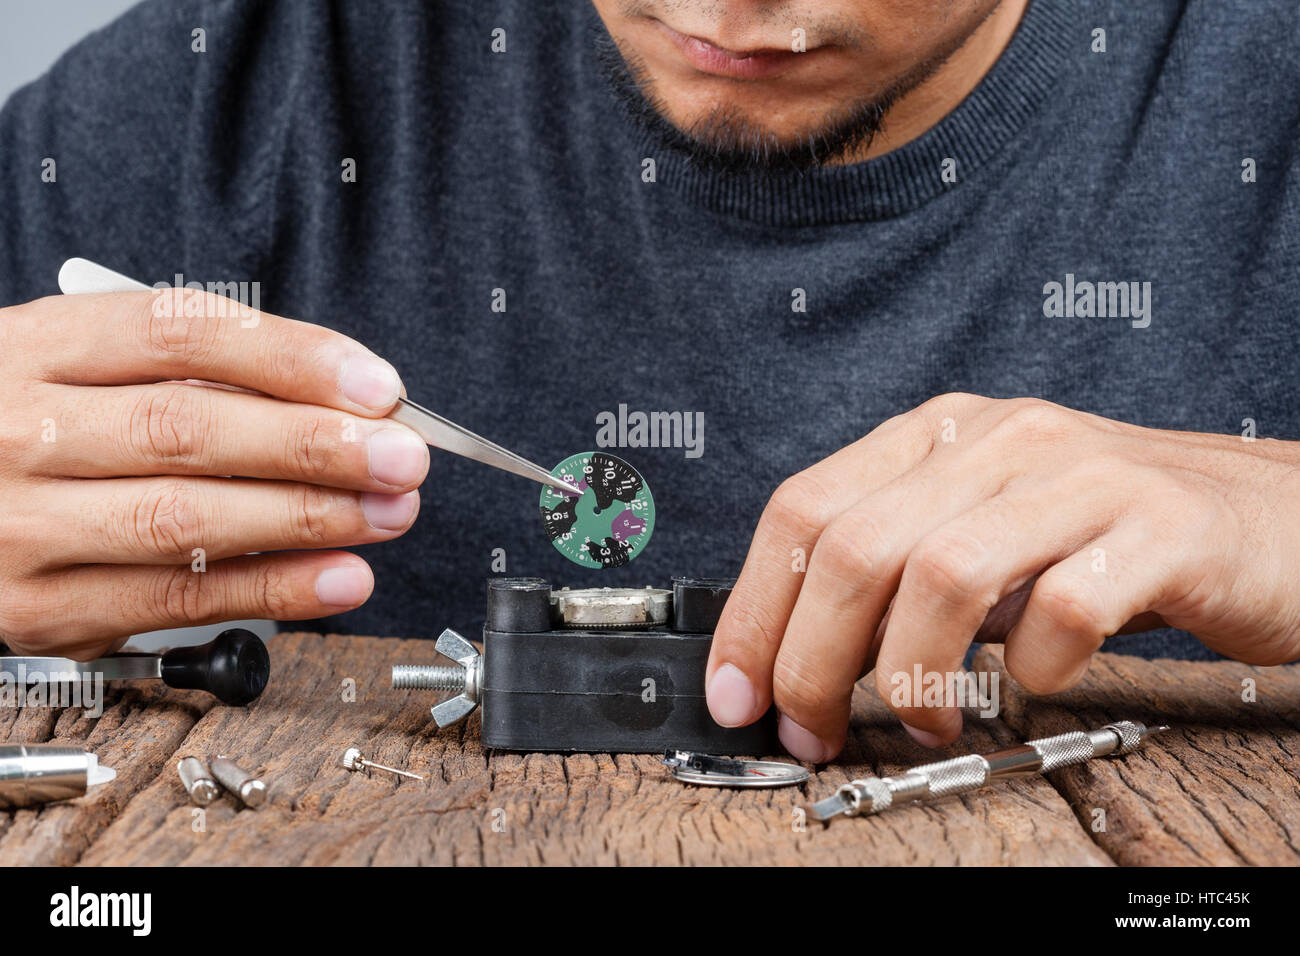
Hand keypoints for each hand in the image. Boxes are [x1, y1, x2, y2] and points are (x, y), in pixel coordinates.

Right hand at [0, 289, 428, 658]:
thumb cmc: (29, 421)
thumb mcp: (83, 363)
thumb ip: (197, 373)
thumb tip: (342, 404)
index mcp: (40, 346)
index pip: (180, 333)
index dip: (292, 358)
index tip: (378, 386)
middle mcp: (23, 431)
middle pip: (188, 429)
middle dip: (315, 445)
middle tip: (402, 456)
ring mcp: (24, 525)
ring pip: (186, 520)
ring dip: (307, 519)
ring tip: (387, 512)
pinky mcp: (40, 607)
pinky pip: (175, 601)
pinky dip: (272, 591)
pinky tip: (338, 577)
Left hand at [706, 393, 1299, 759]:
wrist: (1265, 519)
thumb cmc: (1105, 538)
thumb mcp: (981, 530)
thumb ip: (896, 570)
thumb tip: (796, 655)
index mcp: (939, 434)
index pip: (802, 508)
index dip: (753, 609)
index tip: (736, 692)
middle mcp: (1000, 437)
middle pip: (856, 547)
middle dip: (811, 661)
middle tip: (814, 730)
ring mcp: (1081, 475)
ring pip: (942, 573)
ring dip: (909, 676)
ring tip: (925, 724)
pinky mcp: (1161, 526)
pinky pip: (1062, 607)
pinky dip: (1028, 670)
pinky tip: (1032, 685)